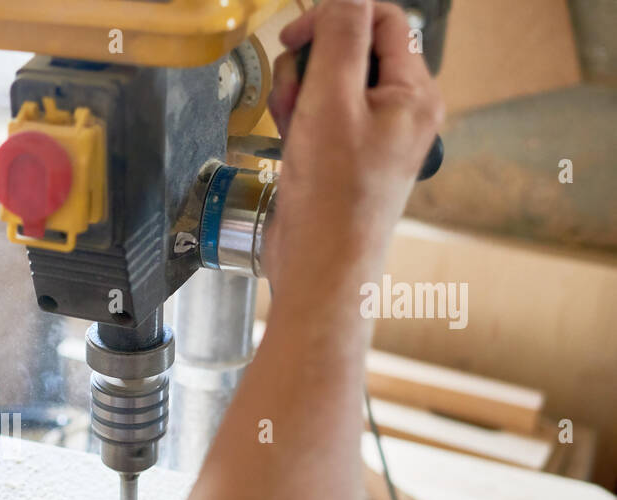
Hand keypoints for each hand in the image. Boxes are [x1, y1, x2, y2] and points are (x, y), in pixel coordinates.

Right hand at [263, 0, 444, 290]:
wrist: (320, 269)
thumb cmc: (332, 199)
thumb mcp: (331, 102)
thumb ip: (340, 36)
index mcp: (415, 94)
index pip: (382, 19)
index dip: (334, 18)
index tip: (295, 38)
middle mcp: (402, 112)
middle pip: (352, 50)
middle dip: (310, 65)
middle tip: (293, 97)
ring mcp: (374, 136)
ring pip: (331, 83)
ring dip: (299, 94)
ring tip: (289, 127)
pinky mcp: (346, 157)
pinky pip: (322, 116)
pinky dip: (299, 120)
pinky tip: (289, 142)